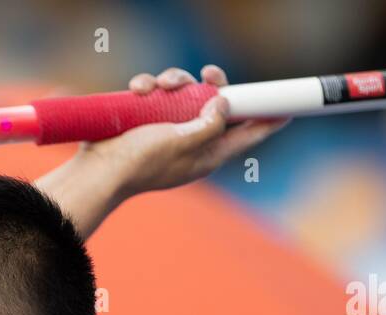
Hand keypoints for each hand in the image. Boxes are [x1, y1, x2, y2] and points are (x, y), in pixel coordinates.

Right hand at [80, 65, 289, 198]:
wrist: (98, 171)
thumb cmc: (140, 162)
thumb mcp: (184, 142)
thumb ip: (211, 123)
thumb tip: (223, 101)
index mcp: (207, 155)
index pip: (246, 137)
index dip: (268, 121)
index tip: (288, 110)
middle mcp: (191, 141)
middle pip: (216, 106)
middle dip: (213, 85)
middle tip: (209, 73)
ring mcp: (167, 129)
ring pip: (185, 93)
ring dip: (174, 81)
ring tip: (159, 86)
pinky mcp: (145, 119)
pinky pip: (157, 95)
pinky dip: (148, 87)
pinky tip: (139, 90)